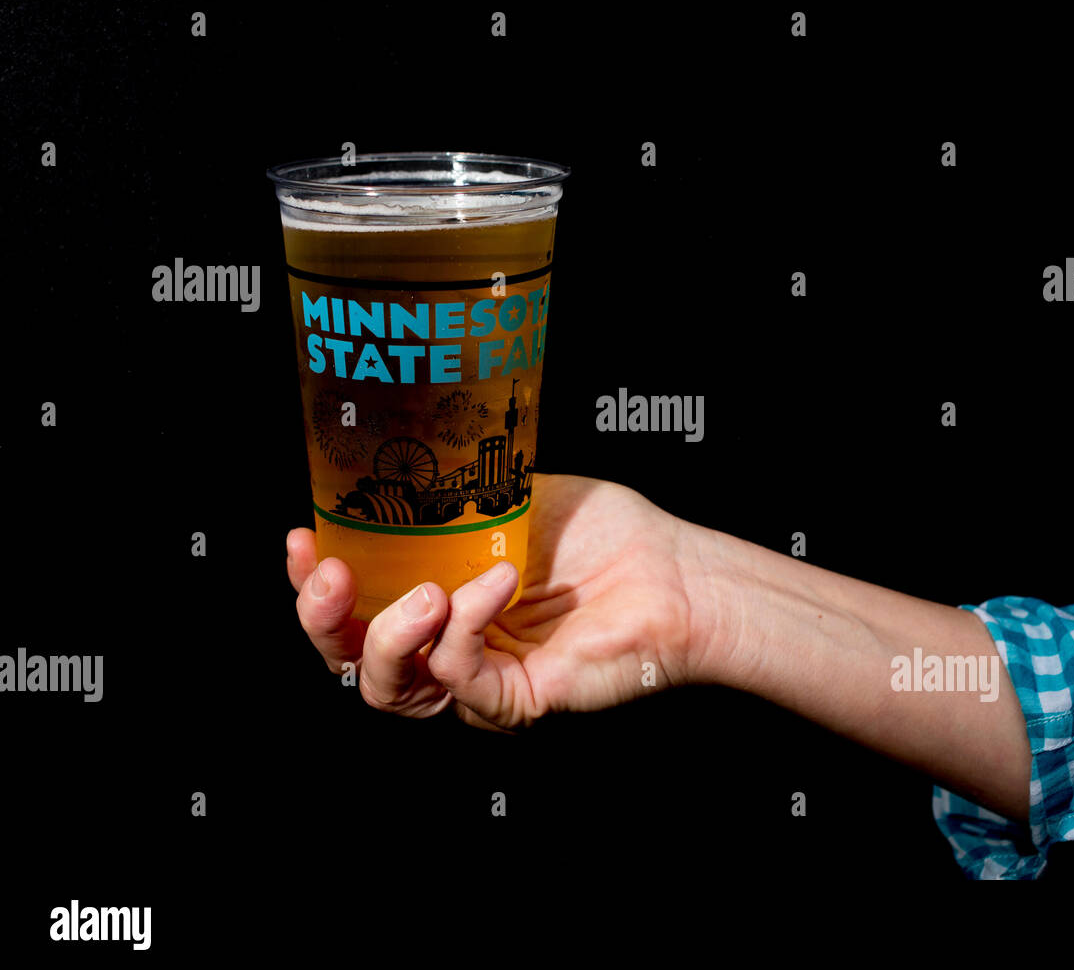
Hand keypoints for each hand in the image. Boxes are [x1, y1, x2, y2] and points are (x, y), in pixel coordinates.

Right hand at [287, 474, 697, 729]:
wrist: (675, 569)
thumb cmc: (606, 533)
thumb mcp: (509, 497)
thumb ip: (452, 498)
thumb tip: (397, 471)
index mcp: (440, 597)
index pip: (356, 609)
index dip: (316, 585)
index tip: (300, 538)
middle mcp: (451, 644)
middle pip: (354, 661)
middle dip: (323, 622)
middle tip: (326, 575)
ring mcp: (479, 679)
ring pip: (390, 689)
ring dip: (389, 636)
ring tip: (424, 592)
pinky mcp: (512, 701)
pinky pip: (458, 675)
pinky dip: (467, 624)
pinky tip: (497, 581)